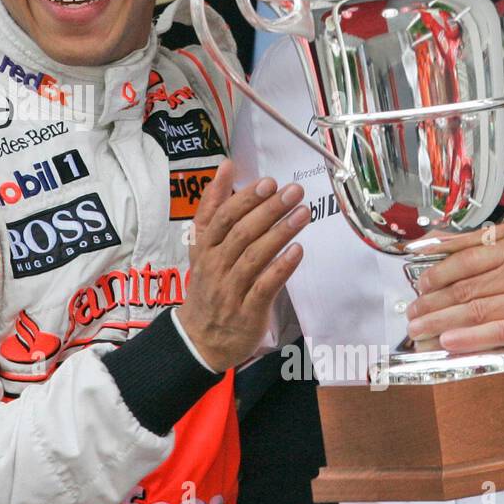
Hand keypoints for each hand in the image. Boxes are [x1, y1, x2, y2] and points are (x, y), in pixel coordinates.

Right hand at [176, 160, 307, 370]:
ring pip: (254, 257)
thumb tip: (225, 166)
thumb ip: (213, 205)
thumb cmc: (208, 284)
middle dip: (268, 211)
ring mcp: (230, 290)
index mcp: (204, 248)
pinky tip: (298, 251)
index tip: (268, 182)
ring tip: (303, 214)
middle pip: (240, 234)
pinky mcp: (248, 311)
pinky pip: (265, 286)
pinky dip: (281, 267)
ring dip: (279, 233)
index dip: (245, 199)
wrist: (200, 338)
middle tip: (293, 192)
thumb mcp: (203, 244)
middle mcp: (215, 266)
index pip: (223, 218)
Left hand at [406, 238, 503, 355]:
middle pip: (464, 288)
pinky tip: (448, 342)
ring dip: (440, 322)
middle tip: (411, 314)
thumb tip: (436, 254)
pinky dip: (469, 338)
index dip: (436, 274)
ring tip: (419, 330)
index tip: (418, 287)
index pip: (464, 259)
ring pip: (474, 310)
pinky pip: (496, 332)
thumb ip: (483, 254)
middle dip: (431, 303)